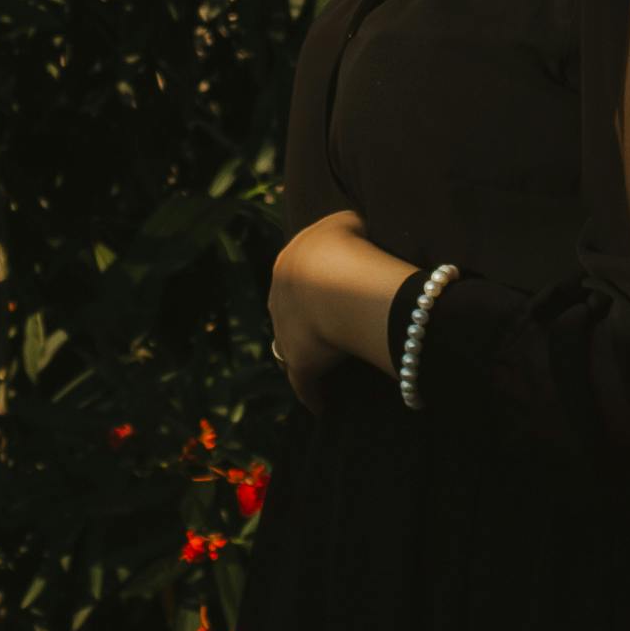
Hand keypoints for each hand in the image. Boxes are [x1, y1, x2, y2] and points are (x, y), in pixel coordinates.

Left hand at [270, 208, 414, 410]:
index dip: (316, 283)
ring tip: (324, 363)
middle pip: (288, 311)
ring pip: (290, 347)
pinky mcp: (298, 363)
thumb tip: (351, 231)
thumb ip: (342, 229)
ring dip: (304, 354)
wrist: (340, 283)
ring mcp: (284, 333)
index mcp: (286, 263)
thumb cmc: (348, 247)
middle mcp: (278, 298)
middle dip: (304, 318)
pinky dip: (313, 396)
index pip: (297, 274)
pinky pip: (304, 385)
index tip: (334, 291)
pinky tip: (323, 407)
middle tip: (329, 327)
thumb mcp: (345, 223)